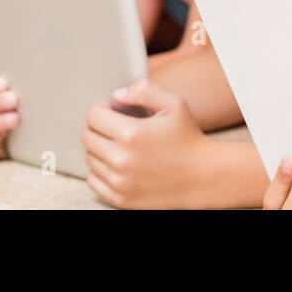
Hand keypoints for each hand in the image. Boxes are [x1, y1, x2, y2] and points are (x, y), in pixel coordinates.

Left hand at [81, 79, 211, 208]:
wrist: (204, 177)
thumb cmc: (188, 138)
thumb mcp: (174, 104)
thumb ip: (144, 91)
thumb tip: (116, 95)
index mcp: (131, 134)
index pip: (92, 116)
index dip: (100, 109)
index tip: (110, 110)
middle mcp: (122, 160)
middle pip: (87, 137)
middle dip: (97, 127)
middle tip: (113, 125)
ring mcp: (120, 182)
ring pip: (89, 159)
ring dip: (100, 148)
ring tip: (120, 144)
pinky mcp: (122, 199)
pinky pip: (94, 181)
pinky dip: (101, 170)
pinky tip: (117, 163)